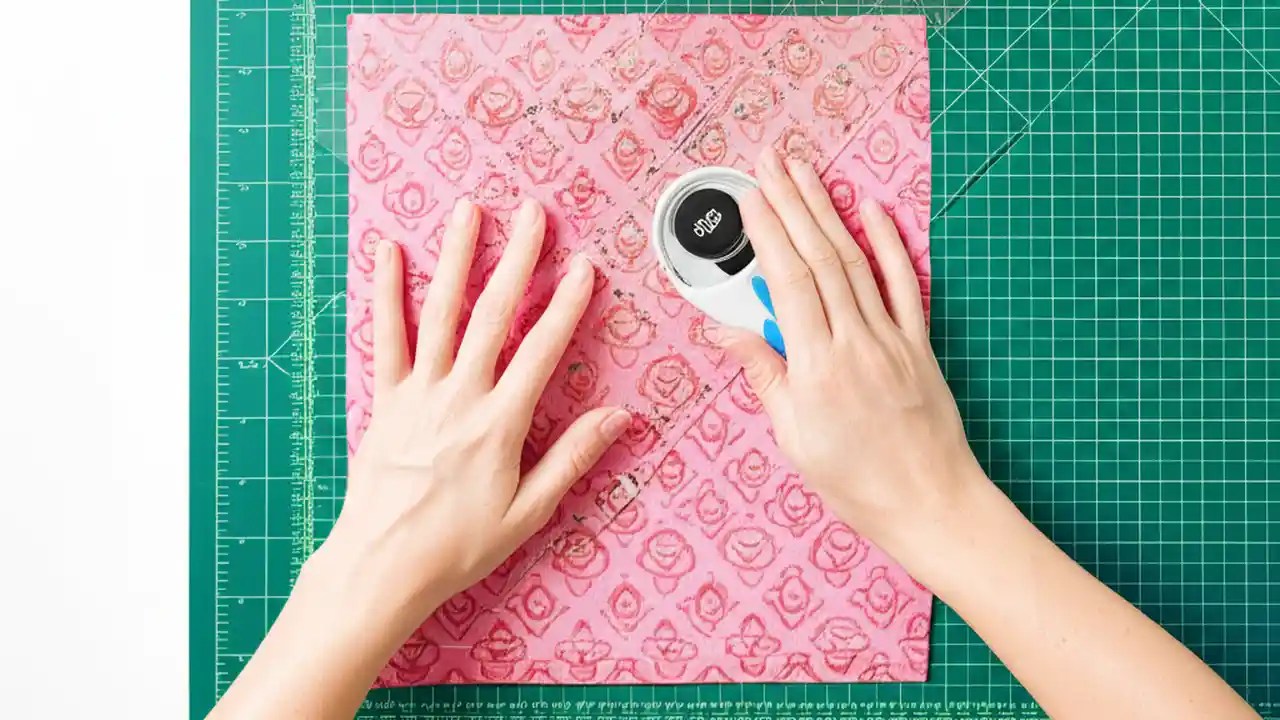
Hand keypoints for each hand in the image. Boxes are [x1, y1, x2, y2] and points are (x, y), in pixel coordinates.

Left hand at [306, 197, 629, 636]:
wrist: (382, 565)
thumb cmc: (458, 546)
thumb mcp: (528, 512)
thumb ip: (571, 458)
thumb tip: (618, 418)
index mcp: (500, 423)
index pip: (541, 350)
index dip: (565, 306)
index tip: (583, 268)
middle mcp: (459, 396)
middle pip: (493, 315)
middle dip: (517, 260)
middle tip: (532, 214)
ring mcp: (418, 393)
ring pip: (441, 312)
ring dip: (457, 258)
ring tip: (470, 212)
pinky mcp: (385, 400)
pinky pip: (386, 337)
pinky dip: (386, 292)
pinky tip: (387, 252)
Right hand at [721, 148, 983, 560]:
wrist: (932, 505)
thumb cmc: (857, 483)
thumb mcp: (794, 438)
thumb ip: (765, 376)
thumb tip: (727, 332)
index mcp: (817, 367)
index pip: (788, 282)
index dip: (768, 233)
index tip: (750, 196)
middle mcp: (855, 342)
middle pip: (819, 257)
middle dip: (791, 203)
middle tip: (770, 161)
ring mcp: (892, 339)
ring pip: (855, 260)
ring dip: (827, 210)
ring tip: (804, 172)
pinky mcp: (919, 345)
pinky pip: (903, 284)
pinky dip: (888, 242)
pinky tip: (871, 208)